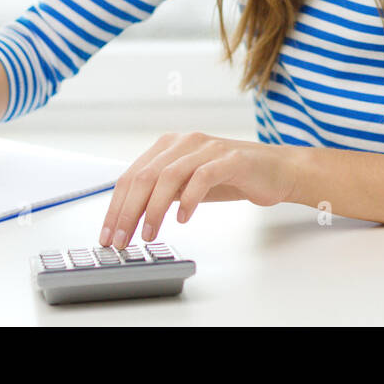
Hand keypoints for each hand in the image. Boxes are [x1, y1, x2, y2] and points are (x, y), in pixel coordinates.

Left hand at [98, 132, 299, 248]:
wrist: (276, 170)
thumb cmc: (229, 178)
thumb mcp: (188, 185)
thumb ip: (162, 192)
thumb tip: (128, 217)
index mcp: (169, 146)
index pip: (132, 175)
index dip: (116, 206)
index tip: (108, 234)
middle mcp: (184, 142)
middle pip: (145, 175)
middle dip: (128, 211)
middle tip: (120, 240)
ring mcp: (207, 148)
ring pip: (169, 176)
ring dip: (153, 209)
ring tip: (148, 234)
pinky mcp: (231, 159)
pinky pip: (203, 176)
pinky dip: (189, 198)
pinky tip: (184, 218)